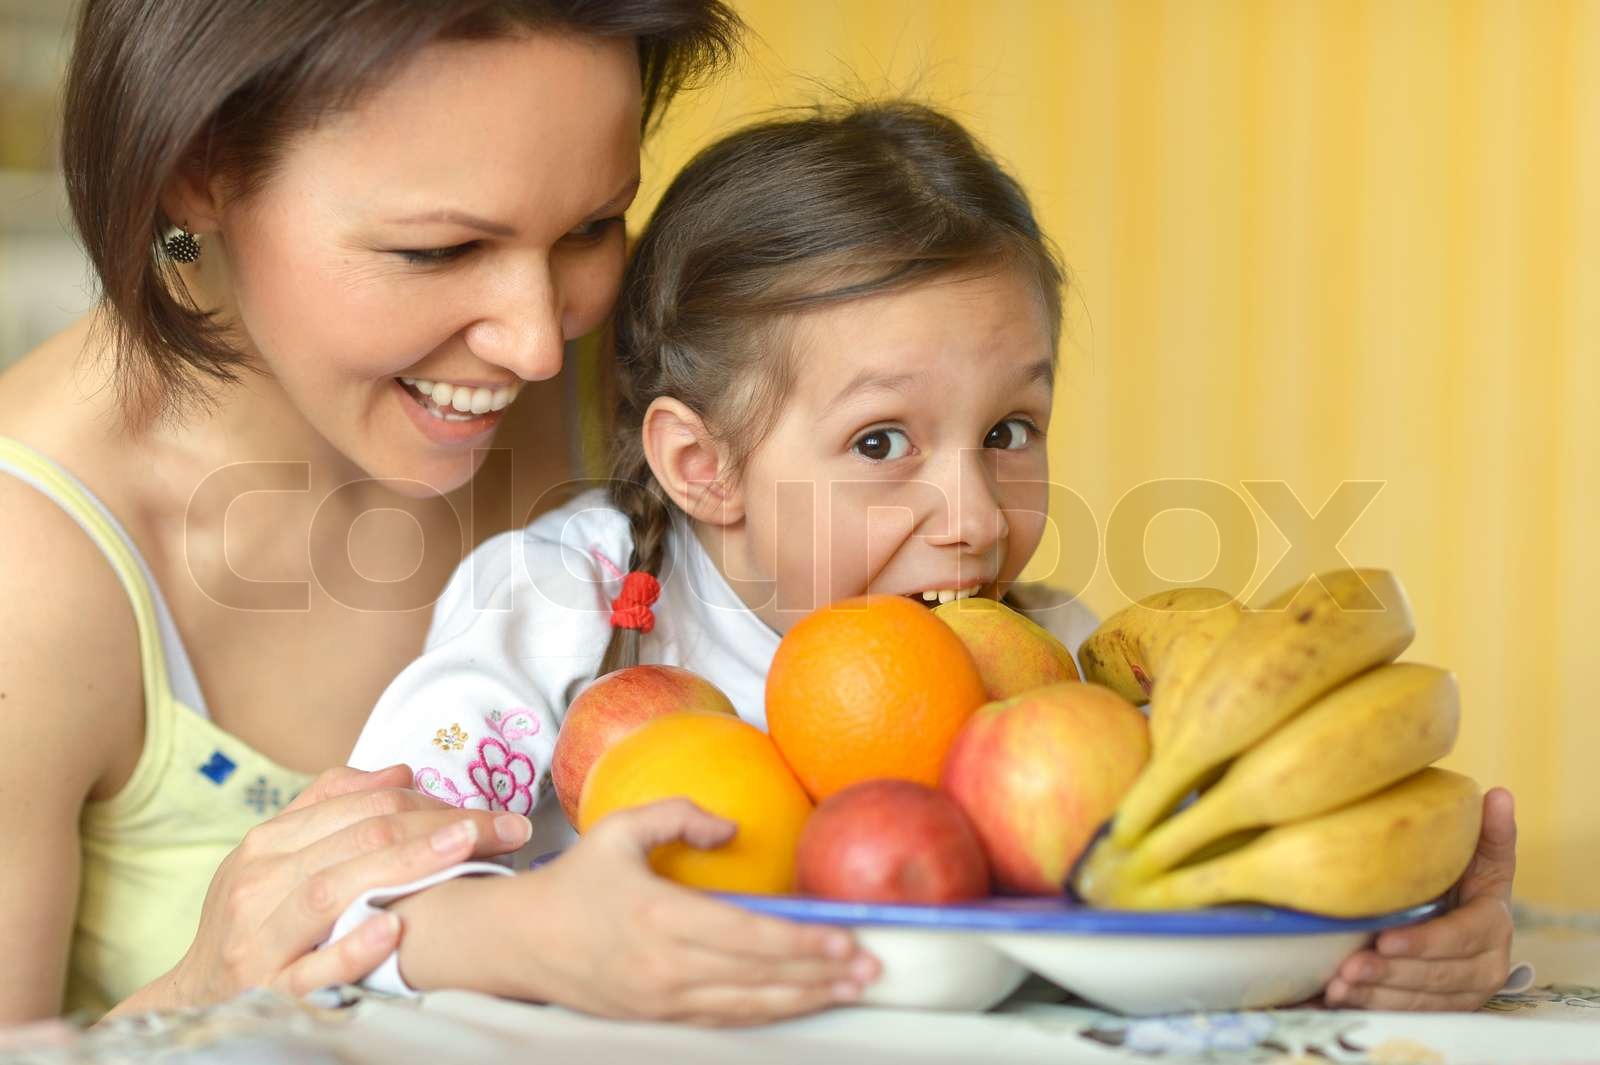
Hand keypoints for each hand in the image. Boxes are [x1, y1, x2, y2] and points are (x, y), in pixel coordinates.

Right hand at [115, 765, 531, 1013]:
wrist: (192, 1000)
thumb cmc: (251, 921)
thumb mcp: (275, 856)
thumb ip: (332, 806)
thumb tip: (400, 771)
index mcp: (268, 844)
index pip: (360, 807)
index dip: (430, 802)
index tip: (490, 813)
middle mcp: (259, 885)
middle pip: (358, 839)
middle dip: (440, 827)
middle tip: (504, 830)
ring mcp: (258, 940)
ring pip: (334, 890)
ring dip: (408, 867)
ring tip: (466, 851)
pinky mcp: (265, 992)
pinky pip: (311, 970)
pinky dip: (351, 948)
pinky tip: (395, 929)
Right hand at [402, 798, 879, 1025]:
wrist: (520, 943)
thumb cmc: (575, 881)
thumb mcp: (620, 828)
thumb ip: (678, 816)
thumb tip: (731, 829)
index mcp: (659, 914)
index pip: (748, 934)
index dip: (802, 940)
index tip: (847, 936)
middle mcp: (665, 965)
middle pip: (759, 977)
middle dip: (821, 974)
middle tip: (873, 968)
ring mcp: (662, 999)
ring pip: (749, 1006)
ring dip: (806, 999)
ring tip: (852, 989)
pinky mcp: (658, 1017)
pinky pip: (724, 1021)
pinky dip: (769, 1014)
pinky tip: (800, 1003)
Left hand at [1325, 787, 1515, 1010]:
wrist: (1467, 918)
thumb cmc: (1467, 881)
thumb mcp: (1482, 858)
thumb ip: (1490, 833)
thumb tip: (1498, 794)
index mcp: (1492, 927)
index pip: (1460, 938)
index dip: (1424, 942)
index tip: (1384, 938)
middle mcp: (1483, 967)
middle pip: (1435, 976)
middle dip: (1390, 973)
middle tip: (1349, 966)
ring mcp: (1462, 993)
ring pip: (1419, 1000)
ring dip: (1376, 995)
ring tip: (1338, 983)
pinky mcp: (1438, 1008)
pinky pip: (1406, 1012)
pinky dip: (1373, 1007)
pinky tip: (1339, 998)